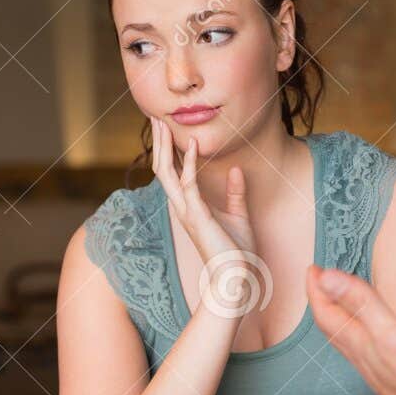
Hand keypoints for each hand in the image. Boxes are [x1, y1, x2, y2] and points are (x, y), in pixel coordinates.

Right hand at [150, 116, 256, 266]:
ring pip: (166, 172)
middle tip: (155, 117)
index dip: (167, 150)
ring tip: (163, 123)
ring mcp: (187, 211)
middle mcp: (182, 206)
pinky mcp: (197, 216)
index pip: (172, 172)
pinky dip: (188, 163)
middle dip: (158, 142)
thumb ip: (236, 194)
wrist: (236, 277)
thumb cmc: (236, 251)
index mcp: (189, 206)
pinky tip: (191, 144)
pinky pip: (188, 184)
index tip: (166, 128)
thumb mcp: (239, 216)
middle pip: (162, 168)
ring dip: (164, 146)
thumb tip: (237, 170)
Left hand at [305, 265, 395, 394]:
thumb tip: (326, 278)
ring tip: (357, 302)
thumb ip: (361, 302)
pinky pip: (391, 349)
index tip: (312, 269)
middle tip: (323, 282)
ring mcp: (385, 370)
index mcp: (361, 344)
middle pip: (337, 327)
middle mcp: (367, 359)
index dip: (316, 290)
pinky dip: (395, 332)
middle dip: (328, 302)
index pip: (327, 314)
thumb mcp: (391, 331)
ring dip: (355, 316)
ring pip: (362, 338)